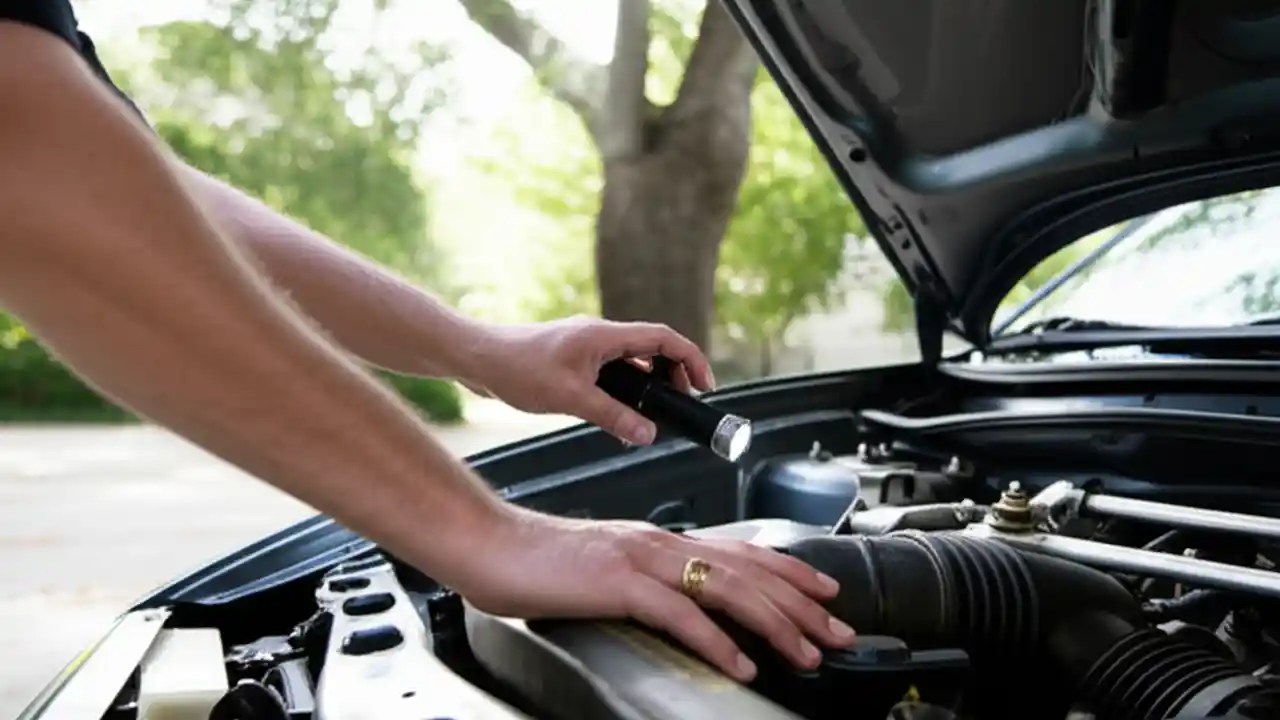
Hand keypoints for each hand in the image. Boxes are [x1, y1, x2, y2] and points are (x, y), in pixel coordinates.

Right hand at [454, 507, 856, 681]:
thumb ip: (651, 582)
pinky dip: (717, 641)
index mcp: (663, 541)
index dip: (791, 572)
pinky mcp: (621, 582)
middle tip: (839, 633)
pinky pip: (681, 614)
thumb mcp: (611, 569)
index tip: (827, 595)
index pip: (743, 551)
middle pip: (751, 571)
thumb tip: (685, 607)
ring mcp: (644, 559)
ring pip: (728, 588)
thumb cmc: (544, 561)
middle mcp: (663, 543)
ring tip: (807, 653)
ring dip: (776, 624)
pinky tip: (740, 664)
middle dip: (803, 604)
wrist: (493, 544)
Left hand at [468, 316, 715, 444]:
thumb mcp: (571, 398)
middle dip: (674, 376)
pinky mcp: (573, 359)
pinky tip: (616, 414)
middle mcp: (600, 335)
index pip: (664, 339)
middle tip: (678, 406)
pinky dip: (623, 389)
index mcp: (606, 335)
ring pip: (632, 362)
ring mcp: (586, 346)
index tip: (704, 386)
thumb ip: (613, 416)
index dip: (691, 360)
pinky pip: (611, 371)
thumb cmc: (517, 368)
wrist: (476, 358)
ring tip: (650, 416)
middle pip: (653, 350)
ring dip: (647, 385)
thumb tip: (648, 433)